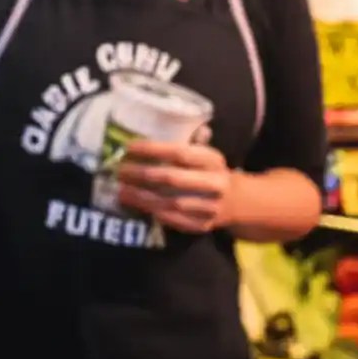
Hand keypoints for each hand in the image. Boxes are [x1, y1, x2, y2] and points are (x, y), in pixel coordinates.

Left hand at [115, 141, 235, 233]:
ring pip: (170, 203)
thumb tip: (144, 132)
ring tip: (121, 191)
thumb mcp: (204, 154)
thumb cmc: (209, 171)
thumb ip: (182, 145)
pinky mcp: (203, 225)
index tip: (129, 147)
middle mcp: (215, 184)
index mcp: (213, 160)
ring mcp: (211, 207)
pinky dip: (153, 213)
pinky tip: (135, 206)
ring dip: (141, 197)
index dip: (153, 150)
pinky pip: (174, 220)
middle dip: (141, 175)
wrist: (238, 201)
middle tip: (119, 171)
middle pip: (172, 179)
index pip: (180, 153)